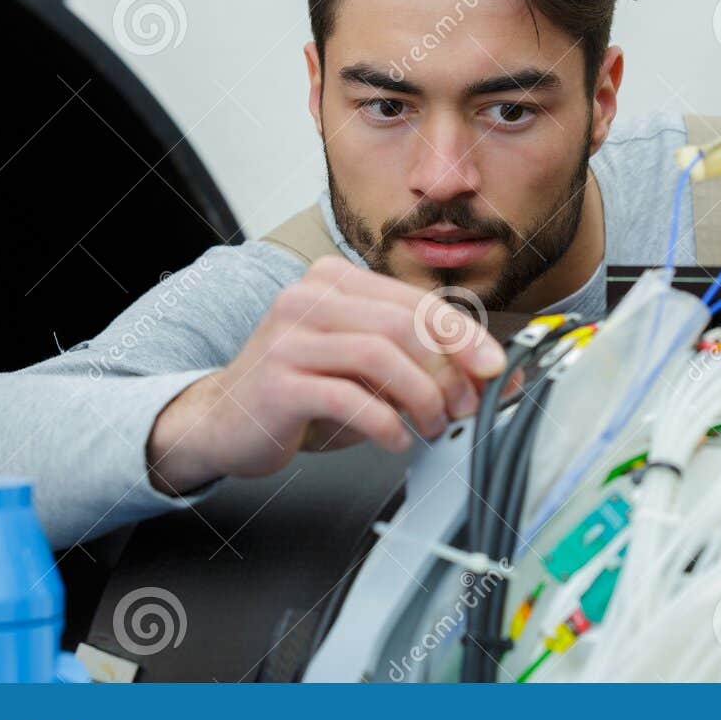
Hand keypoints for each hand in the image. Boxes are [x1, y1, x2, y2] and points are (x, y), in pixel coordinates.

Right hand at [146, 256, 505, 494]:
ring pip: (380, 355)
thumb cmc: (302, 390)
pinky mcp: (276, 380)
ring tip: (430, 425)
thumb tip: (496, 375)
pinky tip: (395, 439)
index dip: (464, 335)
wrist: (224, 420)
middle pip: (404, 324)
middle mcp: (309, 297)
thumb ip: (423, 362)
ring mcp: (288, 336)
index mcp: (336, 280)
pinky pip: (348, 396)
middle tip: (463, 408)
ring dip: (421, 397)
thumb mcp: (367, 367)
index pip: (416, 300)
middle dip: (447, 371)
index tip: (494, 367)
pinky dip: (385, 422)